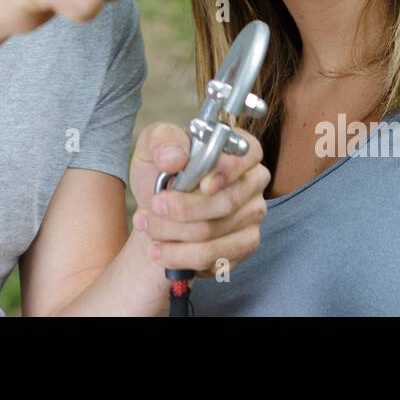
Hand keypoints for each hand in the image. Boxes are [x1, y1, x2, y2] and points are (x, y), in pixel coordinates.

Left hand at [128, 121, 270, 277]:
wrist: (154, 210)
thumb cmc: (158, 172)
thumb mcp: (152, 147)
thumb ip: (163, 141)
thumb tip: (175, 156)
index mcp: (238, 149)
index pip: (249, 154)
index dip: (227, 170)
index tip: (201, 185)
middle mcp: (252, 181)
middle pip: (228, 202)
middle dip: (184, 209)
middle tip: (155, 206)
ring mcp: (252, 215)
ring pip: (214, 233)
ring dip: (173, 233)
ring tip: (147, 225)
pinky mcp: (243, 245)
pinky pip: (213, 258)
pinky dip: (179, 255)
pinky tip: (159, 248)